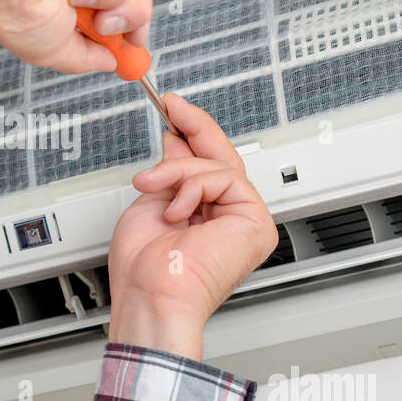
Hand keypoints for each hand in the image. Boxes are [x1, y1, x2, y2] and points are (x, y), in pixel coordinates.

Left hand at [107, 94, 279, 360]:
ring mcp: (245, 221)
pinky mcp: (256, 223)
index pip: (208, 167)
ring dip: (178, 171)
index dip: (193, 135)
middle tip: (174, 106)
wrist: (152, 294)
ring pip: (219, 166)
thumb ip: (172, 172)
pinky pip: (226, 178)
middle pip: (223, 159)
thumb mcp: (153, 201)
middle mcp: (229, 219)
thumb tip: (177, 140)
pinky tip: (178, 209)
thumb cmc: (145, 268)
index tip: (173, 111)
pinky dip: (193, 186)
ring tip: (154, 187)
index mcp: (206, 218)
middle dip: (196, 128)